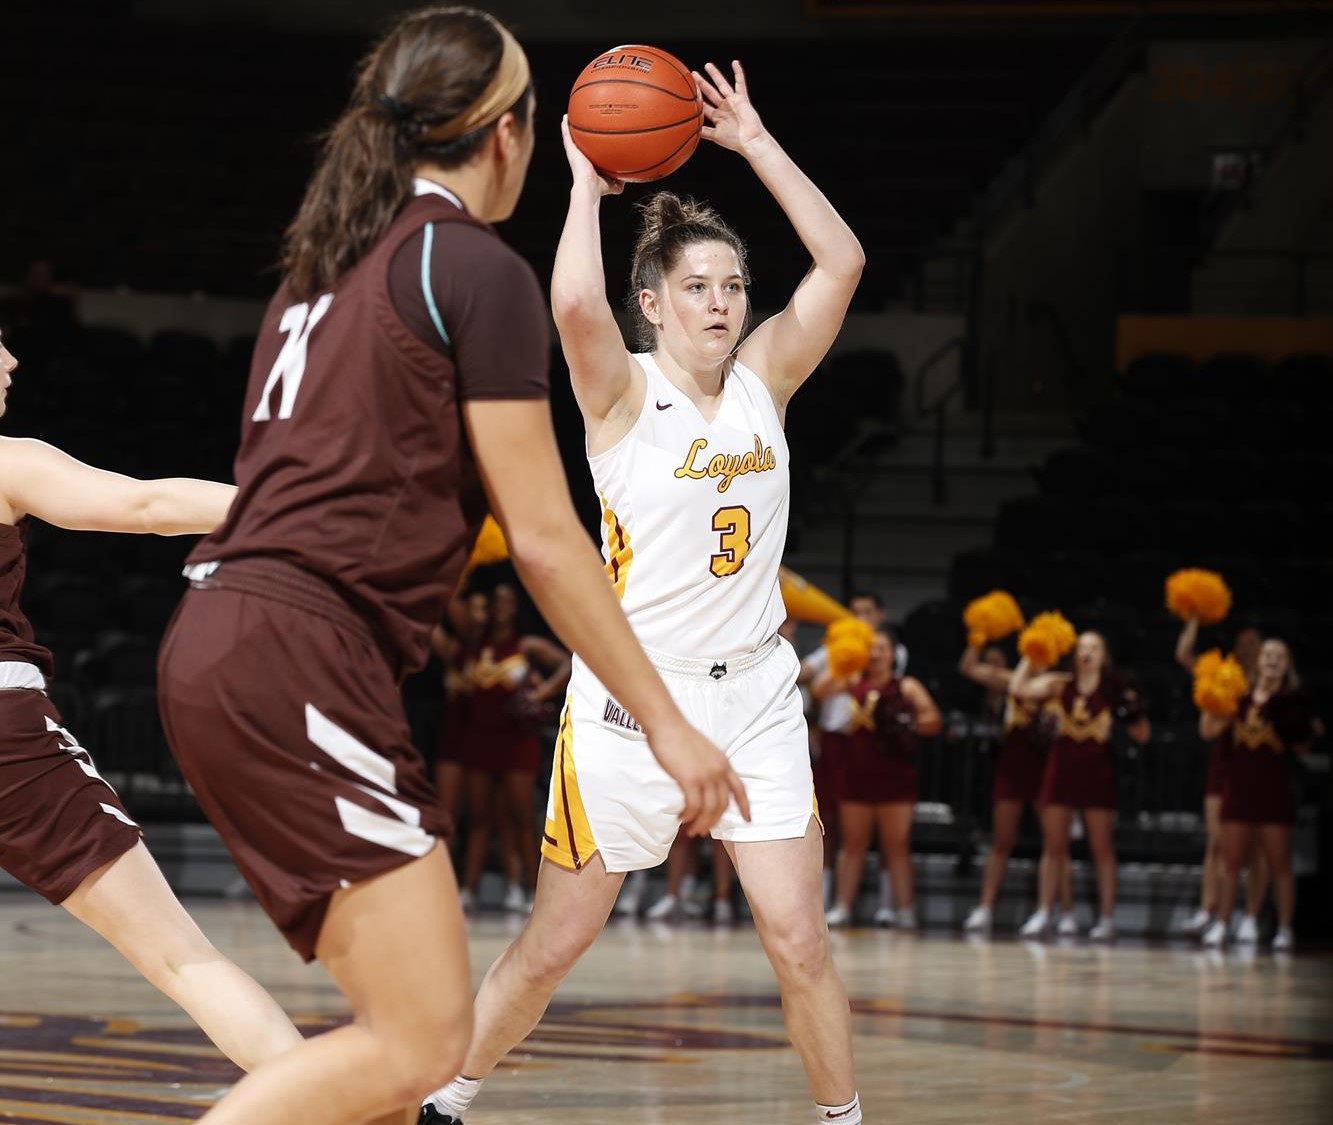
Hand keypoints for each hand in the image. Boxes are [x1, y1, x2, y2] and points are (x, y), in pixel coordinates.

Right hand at [560, 115, 623, 197]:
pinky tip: (565, 117)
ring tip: (569, 116)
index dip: (592, 146)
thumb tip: (629, 178)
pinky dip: (565, 127)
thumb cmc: (600, 188)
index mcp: (590, 164)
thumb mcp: (615, 184)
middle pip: (580, 143)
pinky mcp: (570, 150)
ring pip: (571, 137)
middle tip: (580, 122)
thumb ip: (621, 180)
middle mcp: (582, 157)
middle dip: (580, 135)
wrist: (590, 186)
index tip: (594, 138)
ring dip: (570, 127)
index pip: (591, 153)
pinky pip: (567, 135)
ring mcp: (575, 153)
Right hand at [647, 716, 750, 835]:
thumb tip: (703, 783)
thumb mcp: (703, 750)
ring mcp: (705, 775)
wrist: (666, 723)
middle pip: (723, 805)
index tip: (748, 819)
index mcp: (723, 762)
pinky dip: (688, 816)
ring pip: (709, 810)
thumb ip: (708, 765)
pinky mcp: (689, 779)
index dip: (745, 806)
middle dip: (714, 822)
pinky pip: (693, 806)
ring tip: (691, 829)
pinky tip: (681, 818)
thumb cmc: (678, 735)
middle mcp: (718, 770)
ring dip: (700, 824)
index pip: (740, 789)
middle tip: (702, 831)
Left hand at [694, 60, 767, 153]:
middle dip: (702, 83)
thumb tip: (691, 130)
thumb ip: (704, 132)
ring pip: (722, 85)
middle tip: (693, 74)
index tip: (688, 91)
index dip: (697, 98)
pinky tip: (735, 63)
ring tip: (707, 65)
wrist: (750, 141)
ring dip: (715, 75)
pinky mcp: (742, 99)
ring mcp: (733, 102)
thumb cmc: (735, 141)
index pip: (705, 105)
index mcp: (718, 116)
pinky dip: (738, 73)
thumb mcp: (716, 136)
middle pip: (710, 92)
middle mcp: (725, 107)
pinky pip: (740, 84)